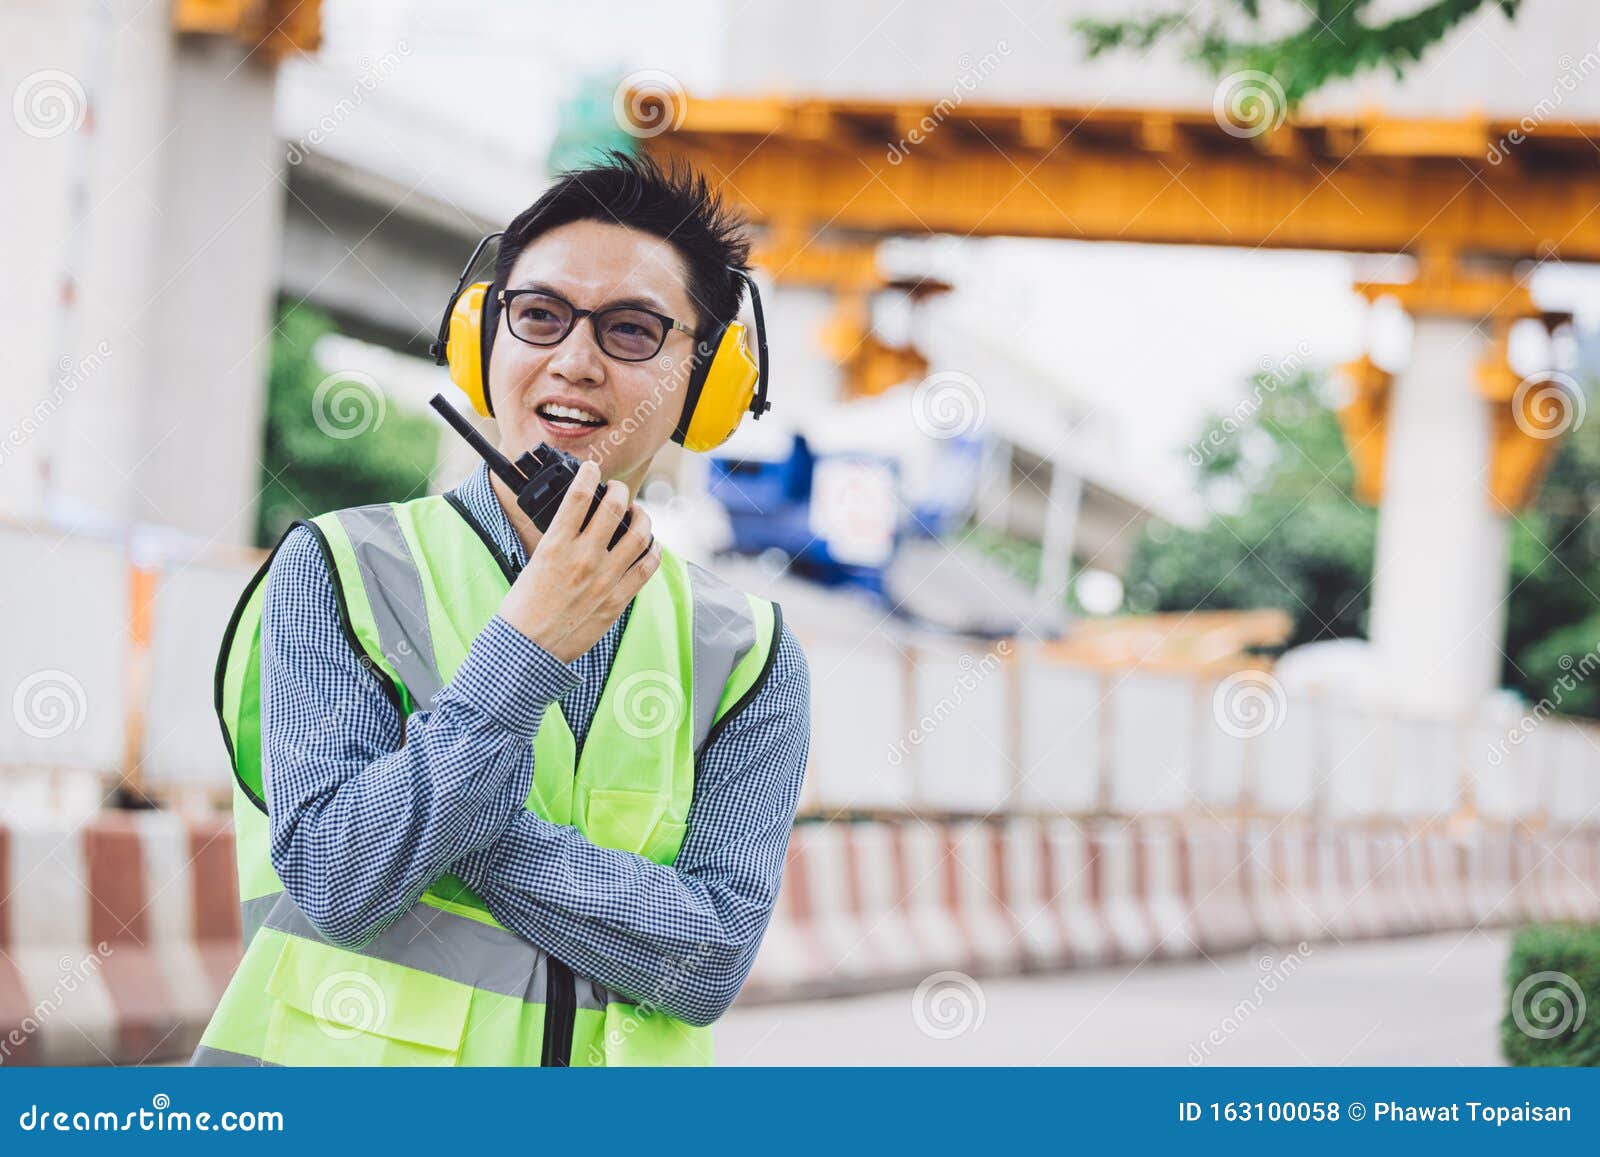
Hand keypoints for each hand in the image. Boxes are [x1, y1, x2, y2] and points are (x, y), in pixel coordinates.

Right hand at [497, 460, 658, 662]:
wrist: (529, 649)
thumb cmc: (524, 608)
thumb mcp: (533, 564)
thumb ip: (558, 542)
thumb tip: (575, 523)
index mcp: (556, 545)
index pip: (579, 496)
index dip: (589, 475)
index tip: (592, 469)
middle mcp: (584, 558)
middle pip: (614, 507)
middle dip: (619, 491)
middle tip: (617, 490)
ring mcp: (605, 579)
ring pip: (639, 534)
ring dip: (642, 516)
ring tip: (638, 512)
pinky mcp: (618, 600)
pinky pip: (646, 567)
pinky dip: (653, 550)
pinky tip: (651, 544)